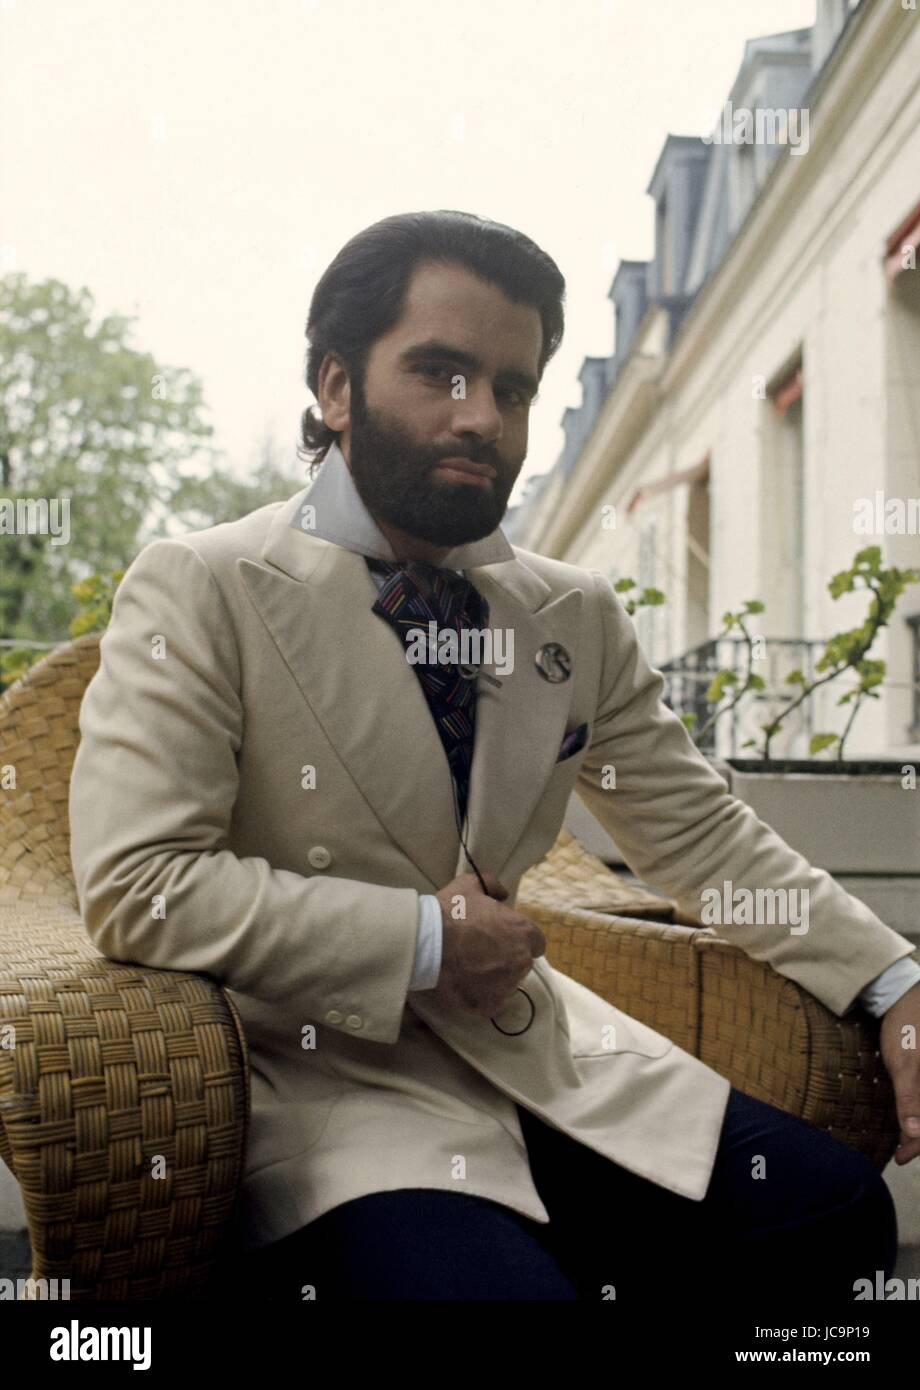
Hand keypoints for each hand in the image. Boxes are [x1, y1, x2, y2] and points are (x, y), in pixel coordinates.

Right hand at [431, 871, 545, 1018]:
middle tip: (481, 951)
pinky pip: (492, 1002)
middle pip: (521, 963)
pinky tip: (465, 984)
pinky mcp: (489, 1004)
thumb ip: (492, 885)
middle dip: (507, 958)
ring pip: (507, 983)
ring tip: (470, 968)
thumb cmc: (451, 912)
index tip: (501, 937)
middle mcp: (521, 961)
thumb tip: (504, 893)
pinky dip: (482, 996)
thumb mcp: (470, 885)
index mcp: (523, 932)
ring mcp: (506, 986)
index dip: (518, 939)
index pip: (535, 941)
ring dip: (495, 977)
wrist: (426, 943)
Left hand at [879, 980, 919, 1164]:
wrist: (904, 996)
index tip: (901, 1157)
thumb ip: (910, 1099)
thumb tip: (912, 1134)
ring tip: (902, 1144)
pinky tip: (907, 1122)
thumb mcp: (904, 1064)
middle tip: (900, 1155)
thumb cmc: (906, 1027)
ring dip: (919, 1129)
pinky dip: (918, 1113)